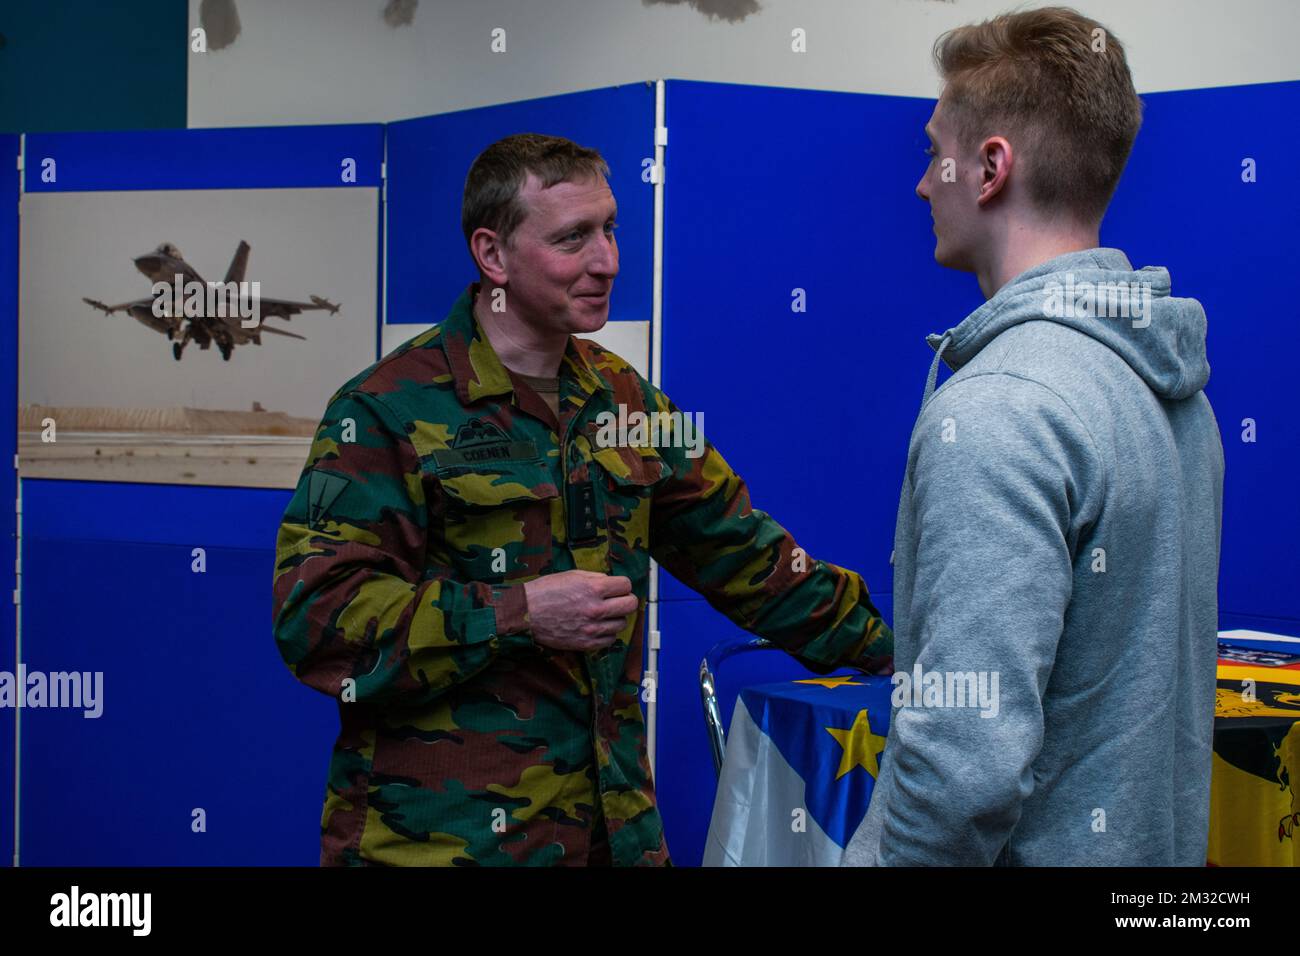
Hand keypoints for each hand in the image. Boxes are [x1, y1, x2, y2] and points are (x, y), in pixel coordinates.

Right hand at [523, 571, 637, 651]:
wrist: (525, 614)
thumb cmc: (545, 592)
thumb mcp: (571, 576)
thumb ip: (594, 578)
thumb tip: (611, 583)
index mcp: (593, 588)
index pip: (626, 585)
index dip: (622, 585)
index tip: (617, 588)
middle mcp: (596, 609)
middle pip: (630, 605)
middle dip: (625, 600)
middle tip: (617, 600)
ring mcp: (592, 628)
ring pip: (622, 623)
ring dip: (615, 617)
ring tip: (603, 614)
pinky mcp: (586, 643)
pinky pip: (610, 640)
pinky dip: (607, 633)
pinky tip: (597, 626)